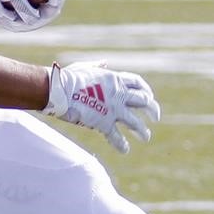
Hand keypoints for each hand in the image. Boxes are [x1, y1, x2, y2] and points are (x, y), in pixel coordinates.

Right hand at [44, 61, 159, 153]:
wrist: (58, 91)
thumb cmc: (67, 78)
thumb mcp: (85, 67)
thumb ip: (98, 67)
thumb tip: (105, 63)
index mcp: (114, 79)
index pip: (137, 82)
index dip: (146, 89)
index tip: (149, 96)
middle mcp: (118, 94)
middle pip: (144, 101)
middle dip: (152, 109)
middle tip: (155, 117)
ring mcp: (113, 110)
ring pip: (135, 122)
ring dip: (142, 131)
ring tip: (146, 137)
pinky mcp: (104, 123)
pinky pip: (116, 137)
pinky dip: (122, 145)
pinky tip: (125, 150)